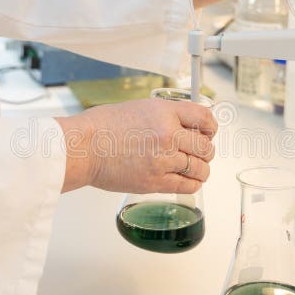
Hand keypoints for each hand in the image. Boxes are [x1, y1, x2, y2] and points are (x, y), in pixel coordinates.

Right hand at [55, 99, 216, 194]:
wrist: (83, 148)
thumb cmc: (102, 127)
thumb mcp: (139, 108)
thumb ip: (164, 116)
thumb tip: (183, 126)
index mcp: (164, 112)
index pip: (204, 118)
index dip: (211, 127)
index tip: (209, 132)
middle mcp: (168, 134)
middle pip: (206, 146)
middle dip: (205, 151)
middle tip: (199, 153)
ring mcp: (163, 159)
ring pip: (200, 168)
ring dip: (201, 169)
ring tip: (194, 169)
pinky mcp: (155, 181)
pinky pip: (187, 185)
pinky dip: (192, 184)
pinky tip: (187, 180)